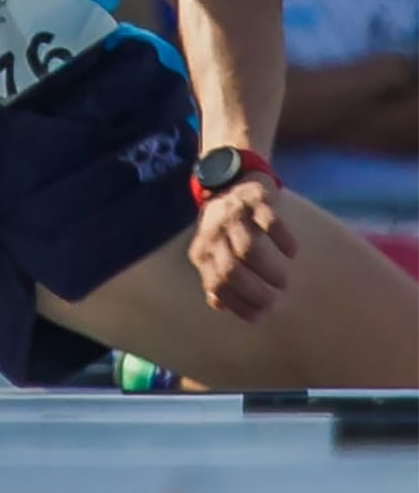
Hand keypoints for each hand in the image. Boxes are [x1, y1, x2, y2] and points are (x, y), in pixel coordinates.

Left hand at [187, 176, 296, 322]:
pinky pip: (270, 222)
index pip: (217, 284)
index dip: (238, 304)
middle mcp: (215, 233)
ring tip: (282, 282)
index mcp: (202, 250)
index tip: (259, 315)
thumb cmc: (224, 225)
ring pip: (248, 250)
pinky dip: (283, 240)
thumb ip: (214, 276)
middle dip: (256, 292)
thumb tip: (219, 305)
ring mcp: (235, 215)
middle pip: (231, 270)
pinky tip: (291, 252)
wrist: (229, 178)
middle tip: (276, 301)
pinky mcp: (256, 200)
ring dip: (269, 271)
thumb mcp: (212, 250)